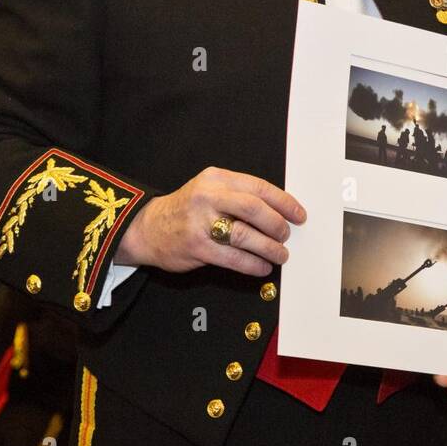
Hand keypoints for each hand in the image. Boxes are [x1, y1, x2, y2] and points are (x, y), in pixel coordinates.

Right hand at [115, 167, 305, 277]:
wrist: (147, 227)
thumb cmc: (187, 210)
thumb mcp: (210, 190)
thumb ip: (239, 195)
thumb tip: (280, 212)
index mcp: (216, 178)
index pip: (259, 187)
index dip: (284, 202)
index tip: (298, 214)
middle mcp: (208, 197)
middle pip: (254, 208)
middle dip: (277, 224)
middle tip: (286, 235)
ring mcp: (201, 222)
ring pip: (246, 235)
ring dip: (269, 247)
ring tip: (280, 254)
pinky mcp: (197, 247)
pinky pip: (233, 258)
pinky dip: (253, 264)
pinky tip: (262, 266)